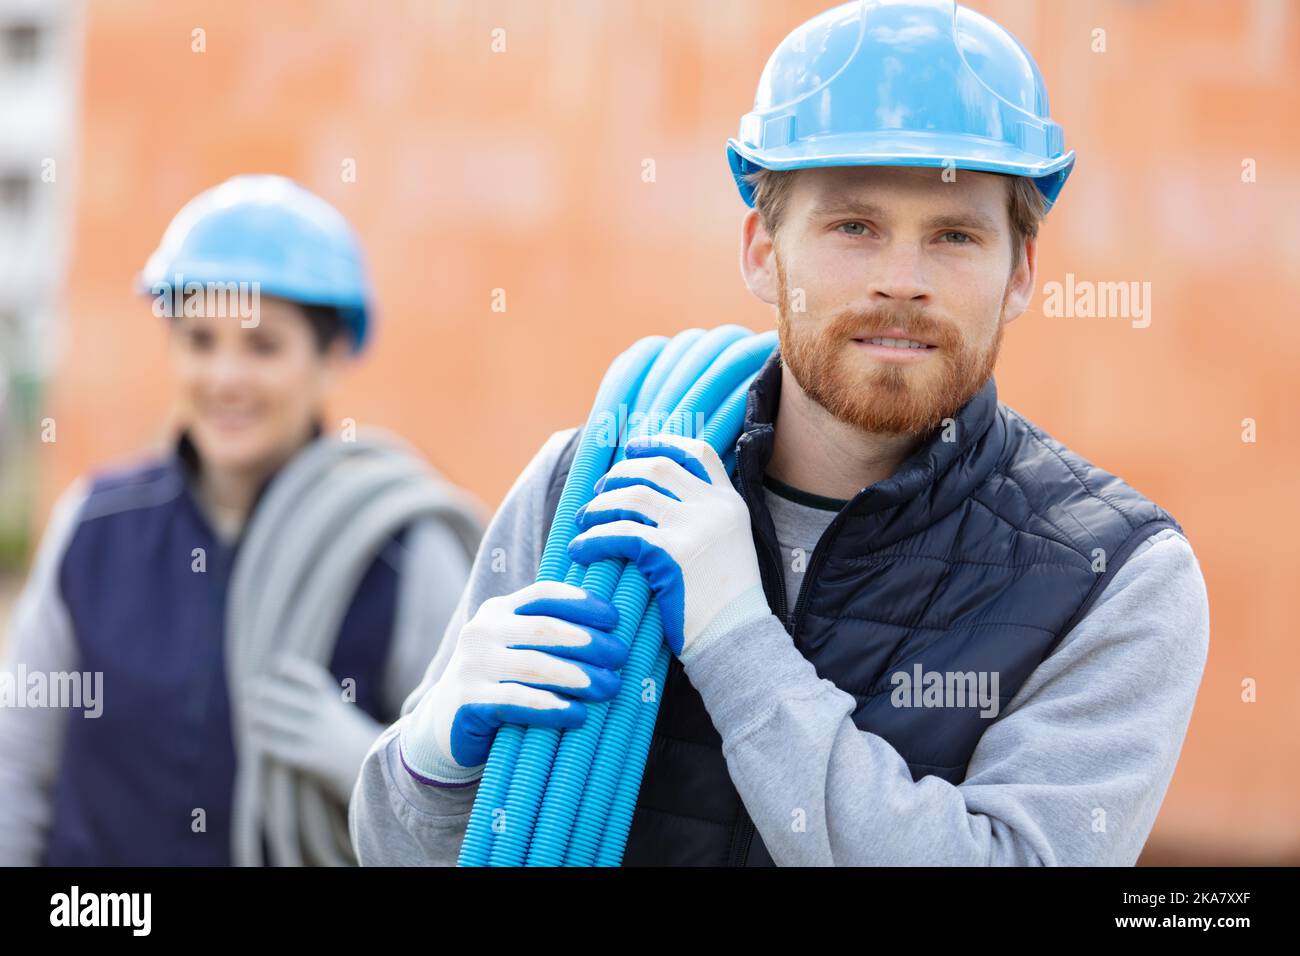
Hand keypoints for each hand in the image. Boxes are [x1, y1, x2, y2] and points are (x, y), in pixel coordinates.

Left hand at [245, 656, 383, 801]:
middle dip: (267, 692)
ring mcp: (319, 738)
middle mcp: (327, 718)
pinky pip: (282, 749)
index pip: (314, 680)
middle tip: (248, 688)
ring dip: (260, 716)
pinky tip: (253, 740)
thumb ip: (326, 709)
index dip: (295, 668)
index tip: (276, 661)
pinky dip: (265, 743)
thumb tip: (294, 701)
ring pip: (281, 722)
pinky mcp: (313, 760)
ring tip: (246, 712)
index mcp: (336, 705)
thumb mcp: (346, 720)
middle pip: (290, 698)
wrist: (379, 775)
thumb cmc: (358, 746)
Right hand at [400, 581, 623, 784]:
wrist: (447, 724)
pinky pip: (518, 701)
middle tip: (620, 657)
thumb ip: (550, 637)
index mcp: (499, 611)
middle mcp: (482, 632)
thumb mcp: (519, 650)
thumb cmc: (501, 683)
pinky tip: (578, 715)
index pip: (544, 594)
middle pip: (544, 629)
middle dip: (588, 642)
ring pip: (535, 666)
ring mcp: (473, 666)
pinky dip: (552, 707)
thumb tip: (613, 634)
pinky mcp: (469, 701)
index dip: (581, 602)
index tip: (615, 618)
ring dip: (578, 676)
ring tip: (608, 688)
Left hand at [567, 432, 769, 662]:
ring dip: (600, 506)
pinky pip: (621, 534)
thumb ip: (702, 519)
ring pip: (633, 496)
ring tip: (585, 522)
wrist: (738, 638)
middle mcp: (714, 507)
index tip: (633, 449)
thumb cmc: (724, 603)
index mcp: (730, 502)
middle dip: (620, 474)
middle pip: (657, 467)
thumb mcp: (726, 547)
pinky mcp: (673, 555)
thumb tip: (652, 500)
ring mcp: (695, 528)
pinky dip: (593, 539)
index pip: (698, 452)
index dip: (662, 443)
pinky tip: (581, 551)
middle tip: (599, 492)